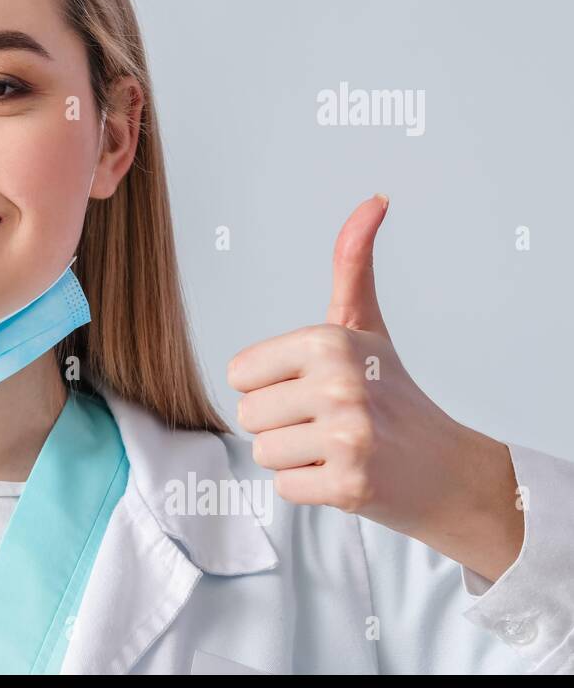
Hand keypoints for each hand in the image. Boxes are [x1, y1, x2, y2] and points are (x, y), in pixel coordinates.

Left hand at [227, 195, 522, 579]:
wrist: (448, 469)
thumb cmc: (393, 393)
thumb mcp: (365, 324)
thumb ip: (352, 263)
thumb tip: (373, 198)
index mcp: (329, 340)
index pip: (240, 374)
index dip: (272, 386)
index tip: (315, 388)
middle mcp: (338, 383)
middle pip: (247, 416)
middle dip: (282, 425)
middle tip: (329, 423)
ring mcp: (346, 436)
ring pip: (263, 453)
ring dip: (295, 458)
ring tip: (338, 447)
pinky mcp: (350, 484)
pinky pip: (285, 488)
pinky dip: (311, 488)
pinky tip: (347, 475)